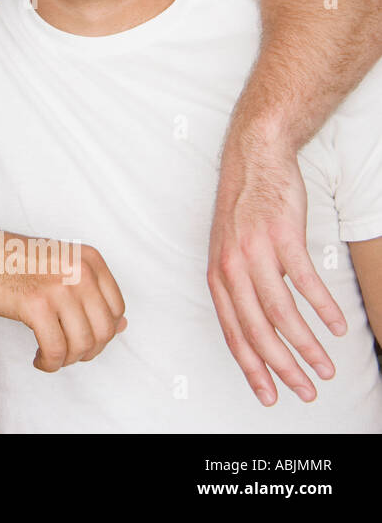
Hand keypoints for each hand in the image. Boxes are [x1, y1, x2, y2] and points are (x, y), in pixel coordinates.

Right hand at [0, 229, 126, 370]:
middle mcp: (80, 271)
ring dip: (67, 360)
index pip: (117, 309)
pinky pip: (56, 349)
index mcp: (90, 260)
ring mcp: (59, 287)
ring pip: (82, 344)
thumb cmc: (18, 263)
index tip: (82, 338)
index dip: (103, 332)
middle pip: (103, 331)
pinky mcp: (36, 305)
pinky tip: (39, 360)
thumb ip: (93, 294)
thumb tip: (123, 326)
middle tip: (67, 353)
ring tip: (51, 357)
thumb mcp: (63, 268)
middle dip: (87, 351)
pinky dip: (50, 363)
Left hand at [208, 132, 344, 405]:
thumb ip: (240, 288)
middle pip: (257, 330)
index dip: (251, 367)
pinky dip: (323, 308)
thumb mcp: (229, 252)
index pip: (232, 332)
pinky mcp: (282, 236)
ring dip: (307, 345)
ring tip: (327, 368)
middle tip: (306, 391)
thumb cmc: (245, 211)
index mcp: (217, 276)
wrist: (253, 160)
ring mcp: (255, 251)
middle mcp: (231, 267)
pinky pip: (305, 281)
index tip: (269, 394)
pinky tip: (337, 326)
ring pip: (281, 312)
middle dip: (282, 367)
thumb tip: (258, 328)